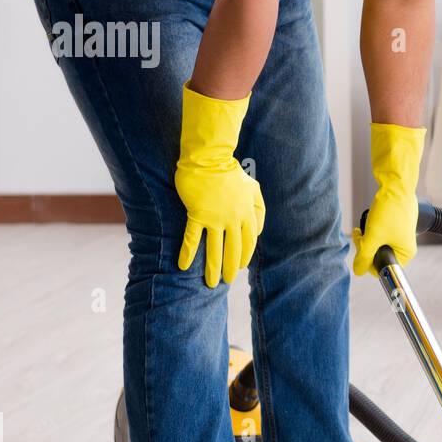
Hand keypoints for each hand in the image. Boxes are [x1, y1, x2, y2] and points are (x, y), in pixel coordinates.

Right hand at [174, 81, 265, 286]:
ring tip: (211, 283)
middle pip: (234, 249)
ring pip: (215, 248)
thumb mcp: (252, 188)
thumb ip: (258, 209)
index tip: (239, 267)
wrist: (209, 157)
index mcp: (247, 213)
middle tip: (225, 281)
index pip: (249, 241)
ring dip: (212, 268)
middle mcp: (233, 218)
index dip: (245, 255)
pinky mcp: (197, 214)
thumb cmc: (230, 171)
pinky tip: (184, 266)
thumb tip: (258, 230)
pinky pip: (193, 238)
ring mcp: (215, 217)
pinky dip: (188, 252)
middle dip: (230, 268)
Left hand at [351, 122, 425, 277]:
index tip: (361, 247)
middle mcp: (405, 245)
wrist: (395, 184)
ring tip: (363, 227)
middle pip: (379, 256)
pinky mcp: (396, 224)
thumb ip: (364, 257)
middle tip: (360, 235)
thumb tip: (358, 272)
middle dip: (365, 247)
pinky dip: (372, 229)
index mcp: (406, 253)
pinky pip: (380, 233)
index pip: (382, 268)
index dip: (368, 261)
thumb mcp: (373, 237)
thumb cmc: (389, 211)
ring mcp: (401, 234)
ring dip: (367, 238)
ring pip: (377, 244)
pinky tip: (369, 221)